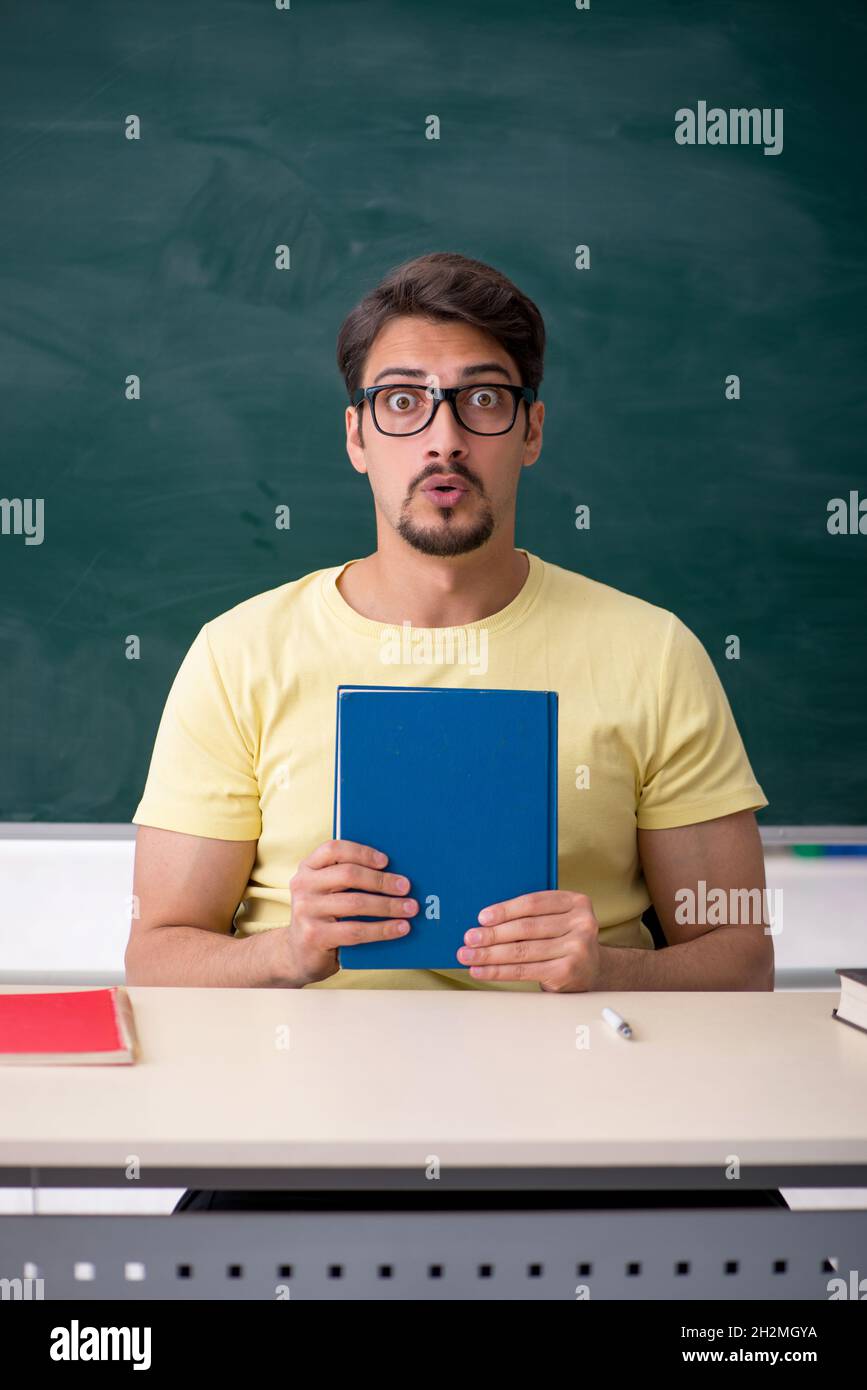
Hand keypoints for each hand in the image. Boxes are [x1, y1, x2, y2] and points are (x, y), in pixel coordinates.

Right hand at [285, 839, 416, 984]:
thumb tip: (395, 873)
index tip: (386, 860)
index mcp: (308, 868)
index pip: (334, 849)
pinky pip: (356, 931)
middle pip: (348, 874)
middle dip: (382, 880)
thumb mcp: (328, 892)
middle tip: (406, 886)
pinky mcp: (314, 936)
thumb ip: (348, 879)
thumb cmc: (324, 917)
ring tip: (410, 908)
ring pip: (356, 903)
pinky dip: (383, 929)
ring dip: (388, 905)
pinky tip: (400, 928)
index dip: (362, 852)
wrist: (298, 955)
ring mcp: (306, 911)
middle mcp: (303, 885)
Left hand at [456, 890, 600, 991]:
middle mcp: (581, 923)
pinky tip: (481, 970)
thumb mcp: (558, 920)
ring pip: (522, 950)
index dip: (505, 909)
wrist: (594, 970)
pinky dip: (498, 971)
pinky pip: (524, 970)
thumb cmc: (565, 940)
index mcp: (576, 902)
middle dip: (492, 934)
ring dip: (489, 954)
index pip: (533, 903)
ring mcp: (577, 949)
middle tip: (469, 938)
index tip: (482, 918)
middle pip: (526, 928)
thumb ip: (533, 915)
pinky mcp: (567, 972)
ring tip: (468, 955)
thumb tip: (485, 921)